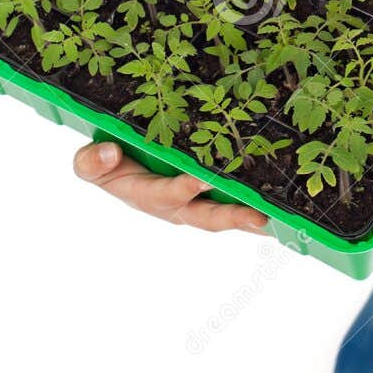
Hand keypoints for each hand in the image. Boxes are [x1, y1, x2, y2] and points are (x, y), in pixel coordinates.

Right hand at [72, 141, 268, 233]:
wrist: (117, 166)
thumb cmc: (107, 165)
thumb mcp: (89, 164)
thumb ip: (91, 162)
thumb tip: (110, 153)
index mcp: (149, 196)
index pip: (168, 195)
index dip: (182, 189)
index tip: (200, 180)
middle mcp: (178, 204)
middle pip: (206, 215)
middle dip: (231, 217)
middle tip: (258, 217)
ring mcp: (196, 202)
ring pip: (226, 212)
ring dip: (251, 216)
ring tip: (279, 219)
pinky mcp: (211, 194)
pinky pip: (235, 201)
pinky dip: (256, 206)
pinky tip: (283, 208)